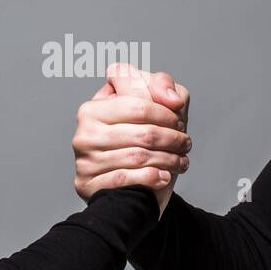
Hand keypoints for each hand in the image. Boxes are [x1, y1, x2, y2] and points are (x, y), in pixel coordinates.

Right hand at [73, 62, 191, 216]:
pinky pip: (127, 179)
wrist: (123, 183)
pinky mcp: (89, 185)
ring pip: (138, 157)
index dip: (166, 114)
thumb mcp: (148, 102)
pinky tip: (164, 176)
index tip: (179, 122)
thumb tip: (172, 99)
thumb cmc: (136, 137)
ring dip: (169, 160)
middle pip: (143, 134)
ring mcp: (85, 160)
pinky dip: (152, 177)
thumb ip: (159, 84)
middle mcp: (85, 133)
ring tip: (180, 161)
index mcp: (93, 108)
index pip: (138, 105)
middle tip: (185, 143)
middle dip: (172, 139)